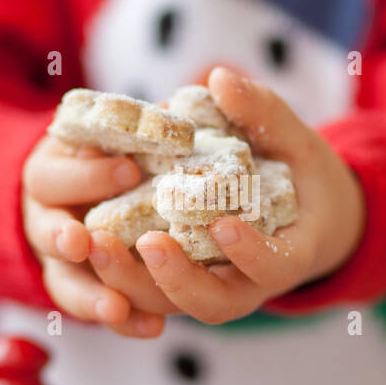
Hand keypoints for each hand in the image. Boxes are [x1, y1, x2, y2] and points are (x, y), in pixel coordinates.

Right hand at [21, 135, 165, 337]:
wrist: (79, 193)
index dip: (86, 176)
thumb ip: (134, 124)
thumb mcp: (107, 131)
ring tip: (115, 307)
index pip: (52, 176)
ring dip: (90, 296)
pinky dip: (124, 322)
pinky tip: (151, 328)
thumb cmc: (106, 152)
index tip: (128, 170)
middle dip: (64, 240)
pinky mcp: (84, 292)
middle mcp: (45, 221)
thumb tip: (180, 103)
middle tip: (83, 243)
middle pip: (47, 234)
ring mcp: (60, 263)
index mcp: (47, 175)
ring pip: (67, 284)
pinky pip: (98, 312)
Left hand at [94, 67, 364, 326]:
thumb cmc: (304, 177)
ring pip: (167, 305)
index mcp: (289, 255)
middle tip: (147, 242)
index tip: (223, 223)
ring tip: (94, 243)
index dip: (250, 253)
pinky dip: (113, 277)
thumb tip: (220, 78)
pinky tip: (81, 241)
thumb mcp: (297, 142)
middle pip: (212, 303)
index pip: (273, 267)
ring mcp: (208, 289)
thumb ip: (264, 114)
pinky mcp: (174, 283)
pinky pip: (143, 293)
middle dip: (176, 279)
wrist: (303, 216)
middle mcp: (247, 286)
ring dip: (129, 283)